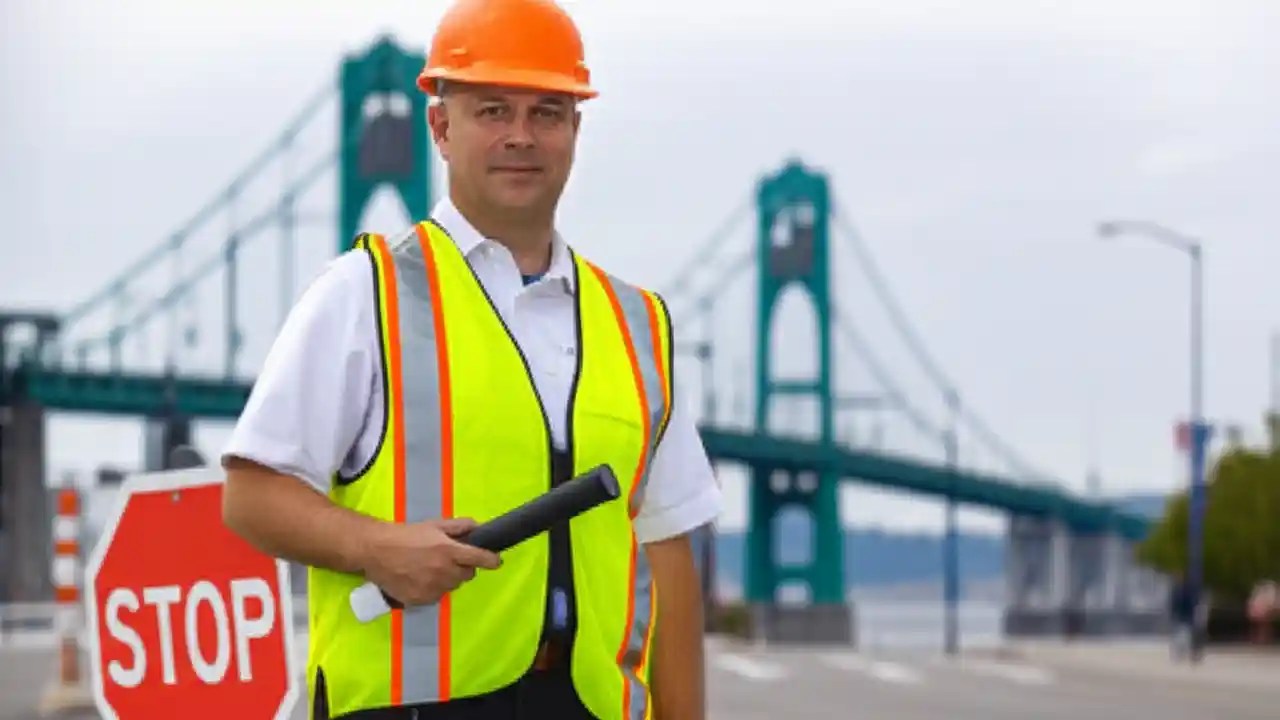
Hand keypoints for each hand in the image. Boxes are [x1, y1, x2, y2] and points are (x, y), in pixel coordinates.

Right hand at [361, 518, 501, 605]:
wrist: (376, 550)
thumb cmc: (406, 534)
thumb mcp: (434, 524)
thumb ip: (459, 526)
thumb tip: (479, 528)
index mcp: (448, 551)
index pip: (480, 559)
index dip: (491, 560)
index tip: (495, 561)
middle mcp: (443, 572)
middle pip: (467, 575)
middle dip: (463, 567)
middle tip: (449, 559)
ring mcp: (431, 588)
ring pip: (452, 587)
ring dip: (448, 578)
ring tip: (430, 568)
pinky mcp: (420, 600)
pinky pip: (436, 596)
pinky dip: (433, 589)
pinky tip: (420, 578)